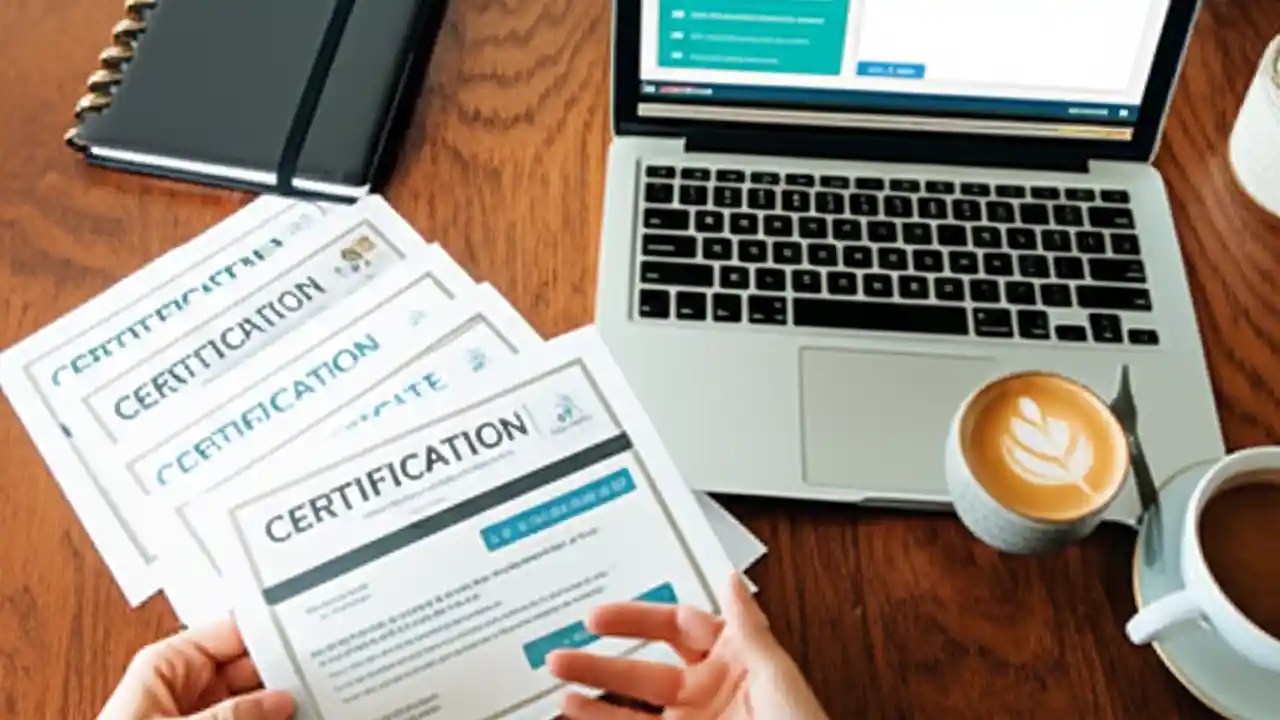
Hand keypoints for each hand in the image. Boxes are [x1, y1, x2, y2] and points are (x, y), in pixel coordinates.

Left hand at [98, 618, 293, 719]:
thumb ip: (233, 714)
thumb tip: (278, 701)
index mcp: (168, 664)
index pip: (231, 632)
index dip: (270, 631)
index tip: (308, 636)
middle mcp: (185, 686)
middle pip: (248, 669)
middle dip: (282, 676)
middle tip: (319, 679)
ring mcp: (198, 715)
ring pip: (251, 703)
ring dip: (278, 707)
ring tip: (310, 706)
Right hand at [548, 574, 828, 719]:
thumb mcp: (777, 673)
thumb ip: (746, 627)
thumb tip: (731, 580)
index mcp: (734, 661)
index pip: (677, 626)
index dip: (637, 618)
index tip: (601, 616)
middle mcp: (708, 692)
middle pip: (643, 670)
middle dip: (601, 661)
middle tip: (564, 652)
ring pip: (631, 709)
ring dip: (594, 698)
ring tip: (560, 686)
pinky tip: (577, 716)